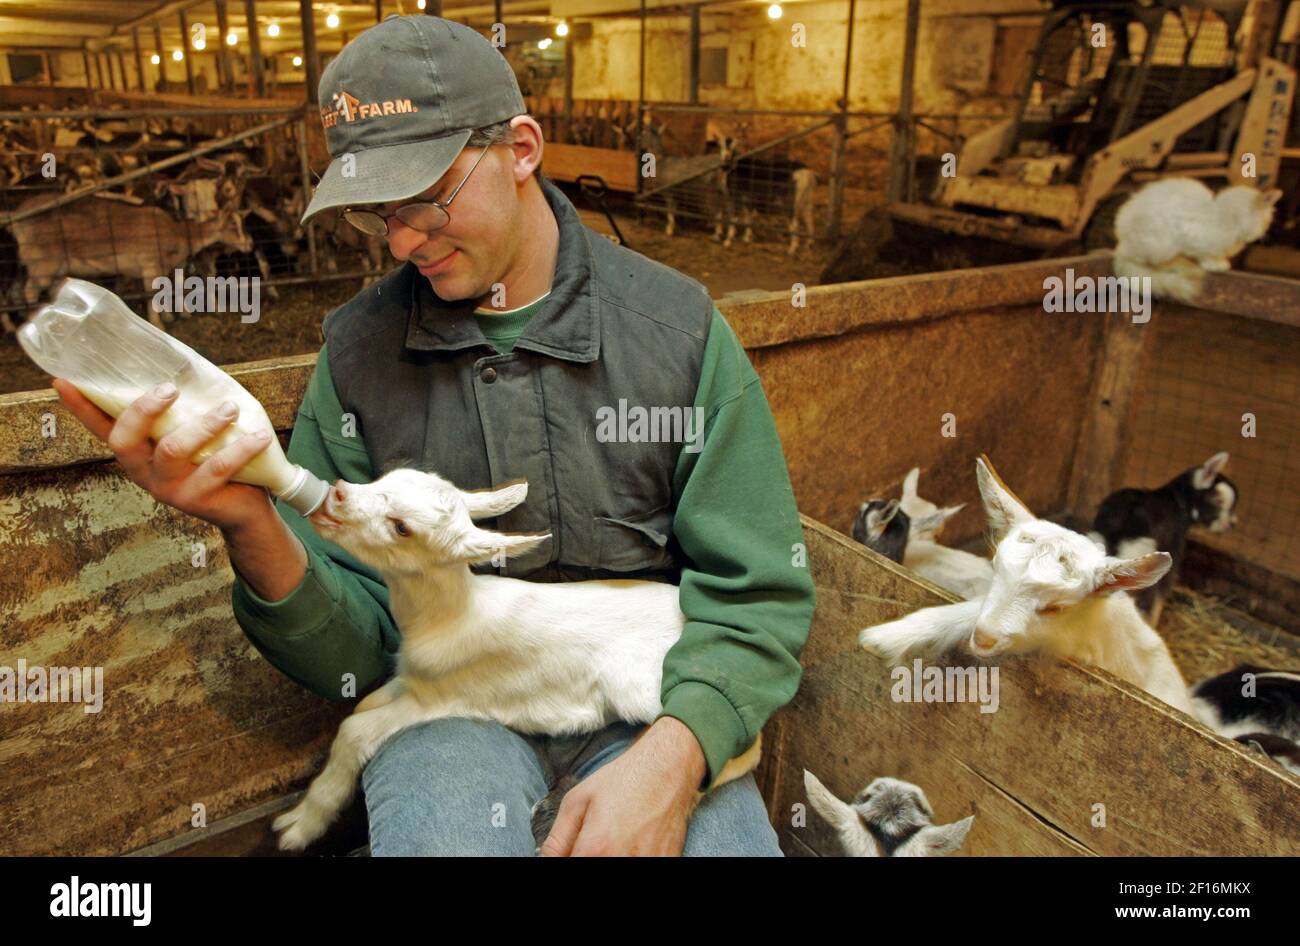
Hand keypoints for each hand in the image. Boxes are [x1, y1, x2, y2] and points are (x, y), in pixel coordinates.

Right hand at [53, 378, 275, 531]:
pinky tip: (259, 436)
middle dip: (144, 409)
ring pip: (173, 450)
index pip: (100, 425)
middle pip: (125, 439)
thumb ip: (182, 408)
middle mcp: (142, 469)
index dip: (80, 405)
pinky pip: (216, 468)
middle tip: (169, 388)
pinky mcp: (196, 500)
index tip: (61, 380)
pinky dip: (240, 448)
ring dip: (204, 424)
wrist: (245, 508)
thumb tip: (186, 362)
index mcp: (136, 450)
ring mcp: (167, 487)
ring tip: (230, 408)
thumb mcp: (194, 432)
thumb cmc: (215, 458)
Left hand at [539, 716, 706, 856]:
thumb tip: (545, 861)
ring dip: (610, 856)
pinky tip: (632, 843)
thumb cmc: (622, 780)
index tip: (575, 852)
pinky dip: (633, 856)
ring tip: (613, 841)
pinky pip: (642, 868)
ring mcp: (647, 864)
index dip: (568, 862)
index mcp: (594, 849)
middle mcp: (621, 861)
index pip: (569, 870)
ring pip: (619, 869)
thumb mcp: (577, 801)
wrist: (667, 768)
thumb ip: (556, 840)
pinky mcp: (665, 863)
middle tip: (594, 844)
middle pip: (594, 875)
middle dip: (589, 857)